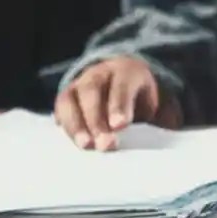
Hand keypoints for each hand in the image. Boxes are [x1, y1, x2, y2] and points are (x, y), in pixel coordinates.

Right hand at [53, 57, 181, 150]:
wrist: (122, 81)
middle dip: (97, 119)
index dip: (119, 105)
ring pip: (71, 99)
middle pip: (92, 91)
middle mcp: (100, 73)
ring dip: (76, 124)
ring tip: (85, 146)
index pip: (122, 86)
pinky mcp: (66, 97)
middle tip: (105, 144)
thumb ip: (153, 119)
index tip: (120, 126)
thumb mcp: (152, 103)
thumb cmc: (140, 99)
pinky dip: (65, 125)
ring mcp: (79, 83)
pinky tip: (70, 142)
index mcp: (127, 71)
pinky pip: (61, 109)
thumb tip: (155, 140)